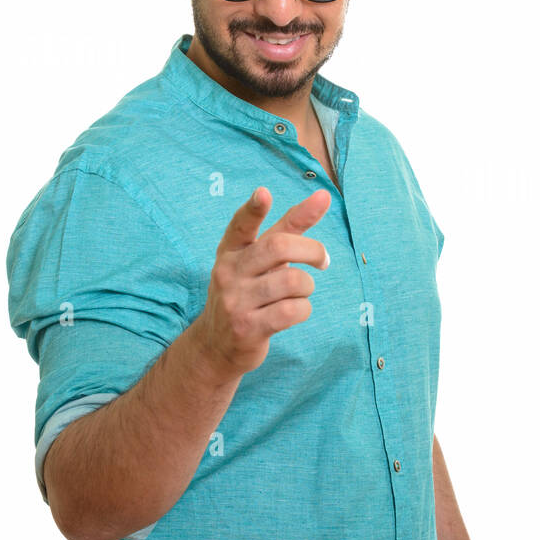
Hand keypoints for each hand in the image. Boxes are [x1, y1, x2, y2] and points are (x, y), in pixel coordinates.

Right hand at [192, 186, 330, 378]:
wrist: (216, 346)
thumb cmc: (248, 292)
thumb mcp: (259, 260)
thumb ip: (289, 228)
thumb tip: (323, 196)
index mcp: (230, 251)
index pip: (240, 225)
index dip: (253, 209)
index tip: (264, 193)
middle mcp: (228, 272)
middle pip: (278, 247)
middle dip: (312, 250)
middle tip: (323, 261)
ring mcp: (236, 301)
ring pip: (293, 281)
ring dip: (308, 286)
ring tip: (301, 292)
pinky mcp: (247, 328)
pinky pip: (292, 310)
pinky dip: (304, 309)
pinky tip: (295, 311)